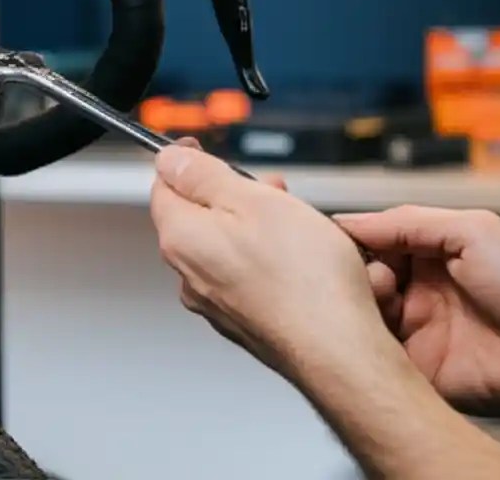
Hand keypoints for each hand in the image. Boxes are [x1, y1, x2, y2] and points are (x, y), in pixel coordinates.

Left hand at [150, 144, 392, 383]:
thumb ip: (203, 174)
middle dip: (233, 194)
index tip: (200, 148)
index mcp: (181, 238)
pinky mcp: (242, 320)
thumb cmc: (303, 281)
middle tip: (271, 189)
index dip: (183, 160)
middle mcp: (188, 274)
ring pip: (227, 246)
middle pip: (198, 215)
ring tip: (297, 225)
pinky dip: (269, 259)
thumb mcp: (255, 200)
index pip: (162, 185)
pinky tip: (301, 261)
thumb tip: (170, 160)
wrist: (337, 350)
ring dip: (256, 225)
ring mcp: (215, 301)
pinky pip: (247, 275)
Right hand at [335, 206, 499, 416]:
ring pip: (360, 316)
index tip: (338, 245)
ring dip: (362, 307)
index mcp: (427, 255)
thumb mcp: (472, 231)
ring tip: (388, 302)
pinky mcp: (414, 369)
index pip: (369, 243)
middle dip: (356, 276)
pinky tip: (375, 333)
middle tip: (378, 280)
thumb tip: (347, 222)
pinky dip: (366, 345)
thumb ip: (408, 223)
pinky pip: (375, 356)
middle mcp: (415, 292)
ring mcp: (414, 331)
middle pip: (358, 280)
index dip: (350, 243)